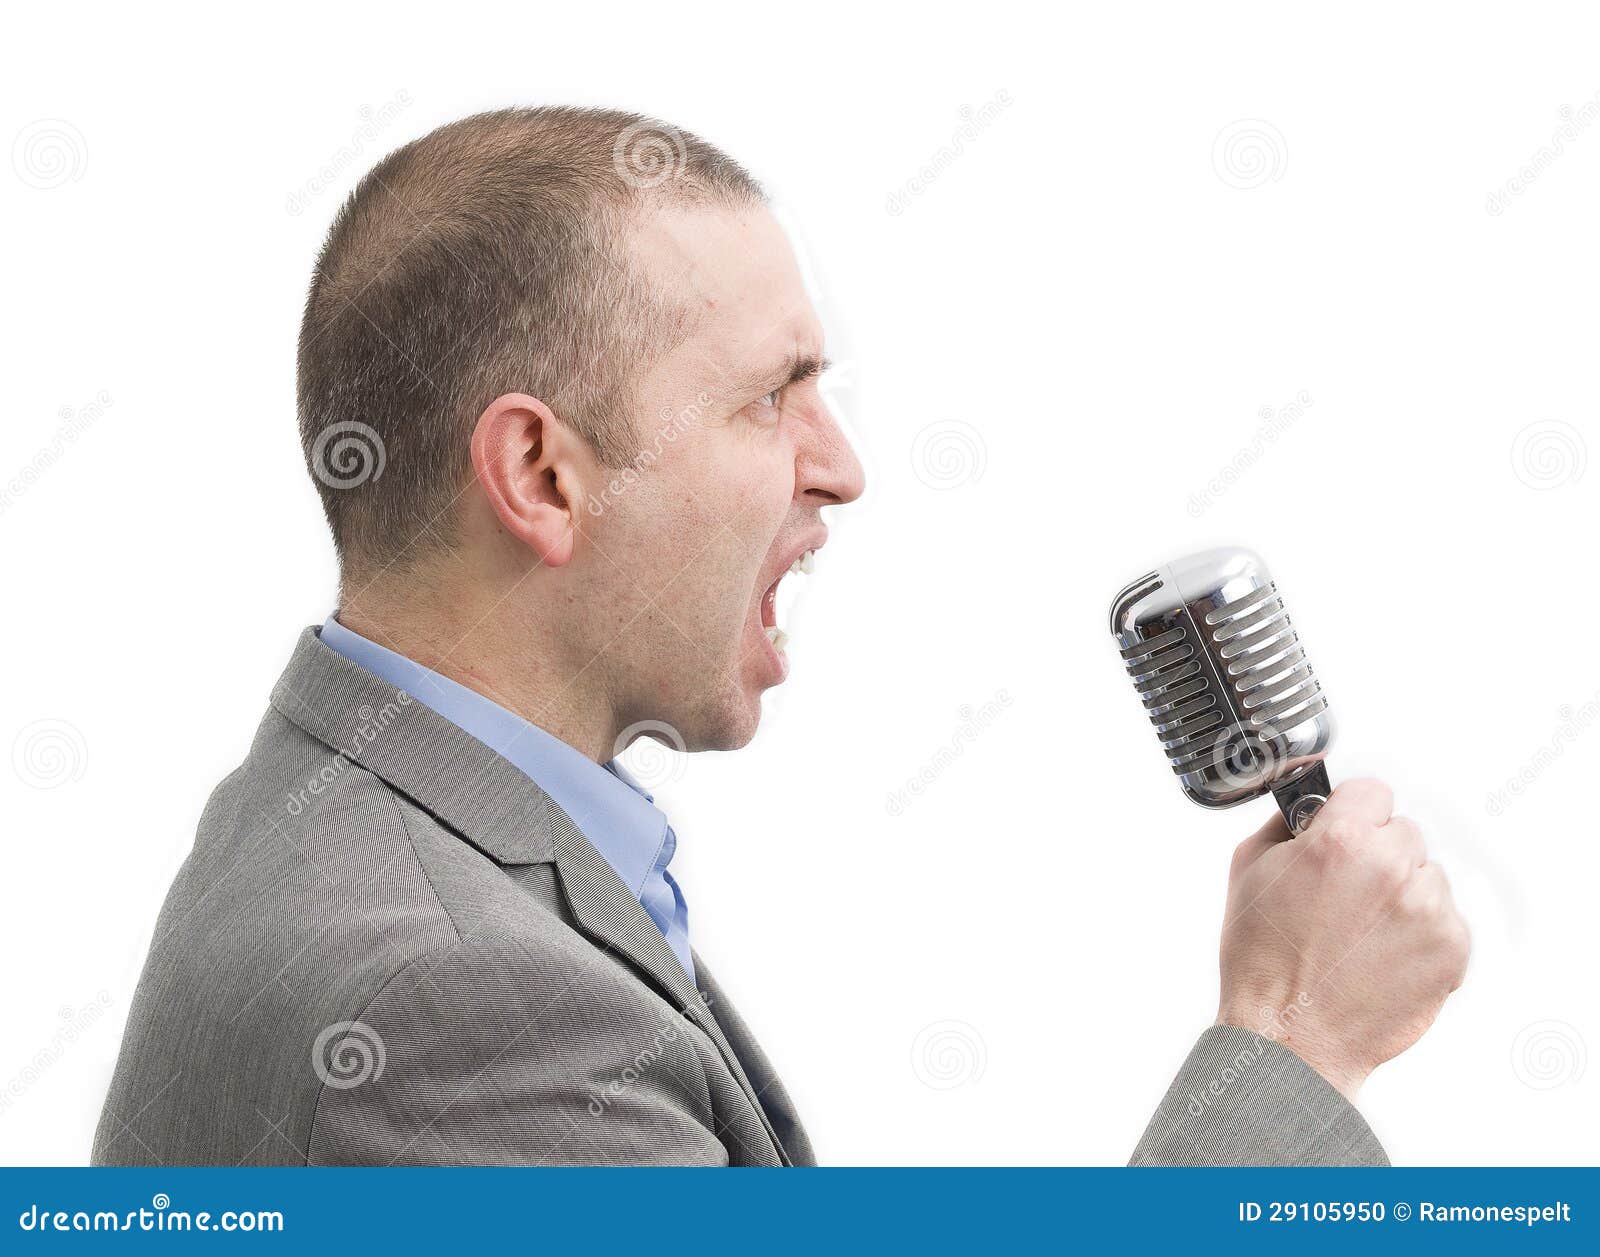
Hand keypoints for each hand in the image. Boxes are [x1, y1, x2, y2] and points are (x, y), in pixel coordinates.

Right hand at [1215, 778, 1469, 1099]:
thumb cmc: (1263, 961)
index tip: (1346, 832)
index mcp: (1340, 839)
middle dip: (1378, 855)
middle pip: (1403, 833)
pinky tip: (1383, 955)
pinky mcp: (1453, 948)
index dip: (1353, 813)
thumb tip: (1307, 804)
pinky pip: (1447, 919)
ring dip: (1403, 894)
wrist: (1291, 1036)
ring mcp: (1428, 908)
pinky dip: (1421, 934)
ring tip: (1363, 932)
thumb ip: (1283, 824)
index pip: (1372, 790)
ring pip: (1427, 875)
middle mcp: (1391, 866)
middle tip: (1347, 894)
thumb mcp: (1247, 870)